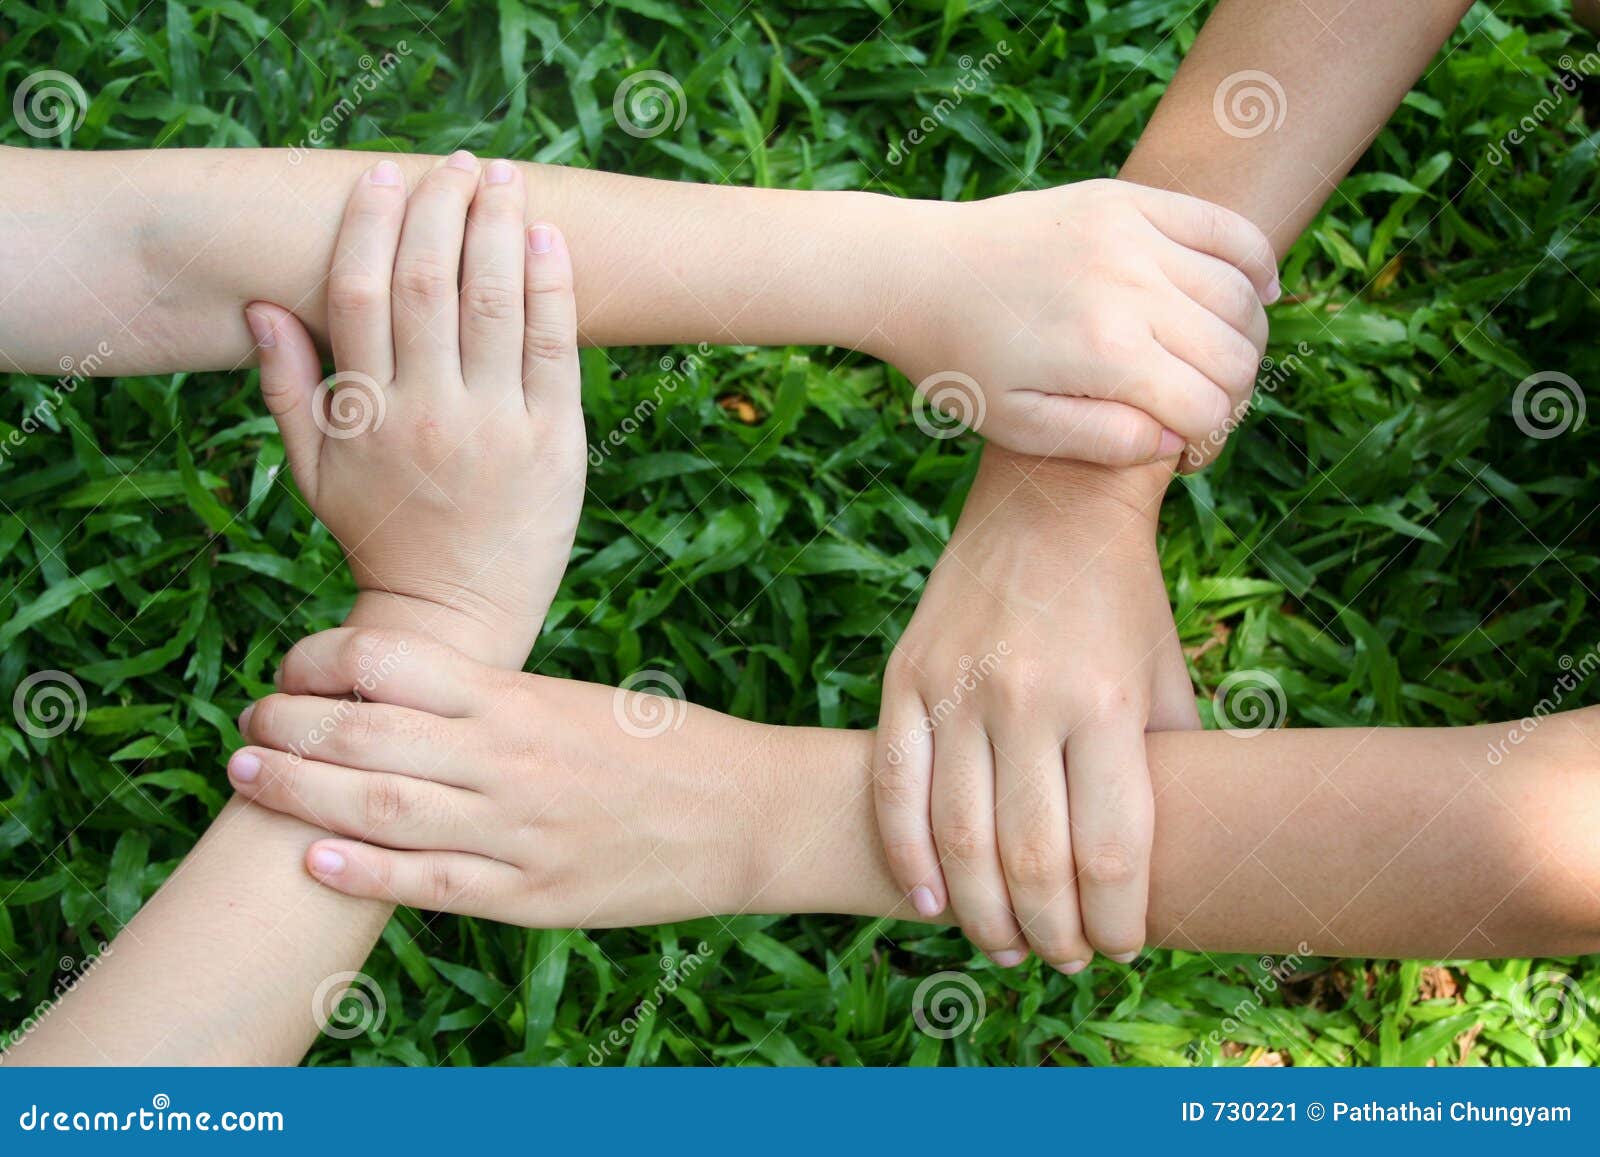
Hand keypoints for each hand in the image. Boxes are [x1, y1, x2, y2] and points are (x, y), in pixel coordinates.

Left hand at [228, 629, 769, 926]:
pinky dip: (364, 872)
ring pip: (378, 809)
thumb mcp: (575, 700)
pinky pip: (431, 884)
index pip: (387, 659)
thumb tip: (400, 696)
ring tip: (246, 777)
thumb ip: (491, 701)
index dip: (318, 660)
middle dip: (285, 728)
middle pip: (361, 736)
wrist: (751, 812)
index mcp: (518, 697)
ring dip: (297, 793)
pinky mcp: (533, 896)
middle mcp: (507, 758)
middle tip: (245, 727)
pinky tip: (314, 859)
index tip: (294, 668)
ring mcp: (517, 832)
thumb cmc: (664, 745)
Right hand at [242, 153, 584, 669]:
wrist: (453, 617)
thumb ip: (286, 388)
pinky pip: (554, 349)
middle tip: (459, 162)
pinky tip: (549, 237)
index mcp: (364, 414)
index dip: (372, 225)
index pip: (361, 293)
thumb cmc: (380, 537)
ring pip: (496, 303)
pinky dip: (552, 286)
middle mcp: (428, 413)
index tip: (384, 176)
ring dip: (501, 228)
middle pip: (432, 283)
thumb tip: (258, 304)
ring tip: (507, 178)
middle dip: (445, 209)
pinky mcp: (554, 443)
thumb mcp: (315, 473)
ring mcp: (495, 427)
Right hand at [872, 447, 1198, 969]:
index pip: (1111, 852)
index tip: (1121, 949)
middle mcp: (1030, 698)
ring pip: (959, 837)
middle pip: (1033, 860)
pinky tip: (930, 902)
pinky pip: (895, 787)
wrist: (1050, 499)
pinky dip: (908, 857)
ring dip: (982, 914)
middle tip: (1061, 960)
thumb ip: (1164, 766)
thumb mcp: (1165, 675)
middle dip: (1051, 934)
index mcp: (1107, 702)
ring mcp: (959, 688)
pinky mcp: (906, 676)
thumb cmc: (1122, 599)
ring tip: (1005, 946)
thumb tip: (1160, 866)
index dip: (1116, 922)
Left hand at [874, 179, 1275, 467]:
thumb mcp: (1018, 426)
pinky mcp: (1128, 200)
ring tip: (1214, 364)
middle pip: (1235, 354)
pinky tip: (1256, 295)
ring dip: (1244, 339)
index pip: (1206, 408)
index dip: (1206, 442)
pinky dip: (1255, 264)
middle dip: (1230, 396)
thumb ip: (1103, 442)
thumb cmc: (960, 361)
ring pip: (1240, 295)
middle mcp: (1128, 286)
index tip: (1184, 453)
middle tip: (1199, 411)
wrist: (915, 273)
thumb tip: (1175, 439)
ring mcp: (1132, 235)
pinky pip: (1226, 227)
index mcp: (1103, 352)